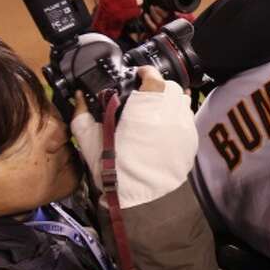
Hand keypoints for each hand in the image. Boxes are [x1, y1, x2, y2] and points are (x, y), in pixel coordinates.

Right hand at [69, 71, 196, 207]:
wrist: (143, 197)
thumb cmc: (115, 169)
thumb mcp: (90, 141)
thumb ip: (82, 115)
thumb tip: (78, 97)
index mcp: (144, 107)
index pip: (152, 76)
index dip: (144, 73)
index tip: (138, 75)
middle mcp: (168, 112)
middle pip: (170, 85)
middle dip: (158, 86)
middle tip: (145, 94)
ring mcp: (183, 124)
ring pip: (182, 98)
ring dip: (171, 98)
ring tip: (157, 107)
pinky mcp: (191, 138)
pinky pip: (188, 116)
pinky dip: (178, 114)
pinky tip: (166, 122)